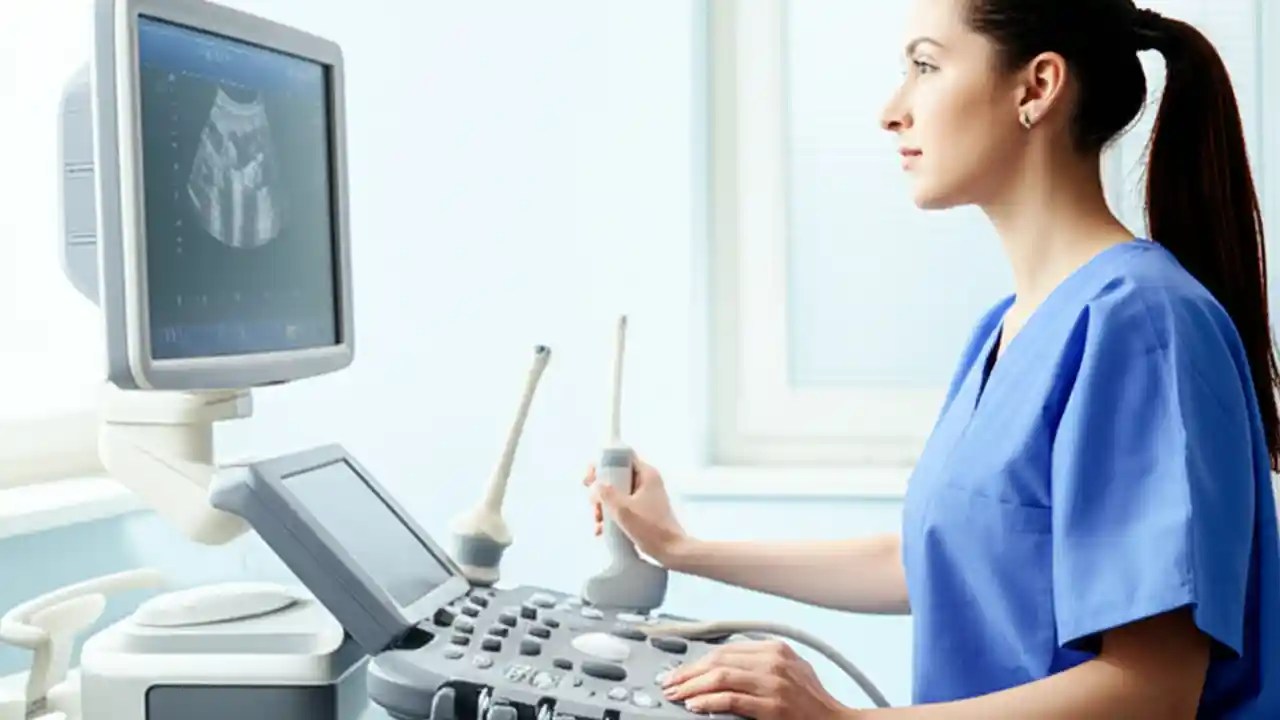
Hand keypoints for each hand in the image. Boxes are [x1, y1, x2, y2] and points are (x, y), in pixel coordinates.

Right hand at [584, 454, 689, 564]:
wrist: (671, 551)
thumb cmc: (649, 528)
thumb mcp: (623, 509)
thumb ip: (606, 493)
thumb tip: (596, 485)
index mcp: (646, 474)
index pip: (620, 457)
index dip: (601, 466)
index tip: (589, 481)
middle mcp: (646, 481)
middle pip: (615, 477)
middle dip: (600, 494)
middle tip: (594, 508)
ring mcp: (645, 497)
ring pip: (616, 494)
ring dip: (603, 508)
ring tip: (598, 524)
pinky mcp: (643, 511)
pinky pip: (622, 507)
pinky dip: (611, 516)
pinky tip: (603, 531)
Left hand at [660, 639, 848, 719]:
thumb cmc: (812, 701)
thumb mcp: (789, 670)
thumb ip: (760, 663)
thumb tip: (719, 669)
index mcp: (775, 648)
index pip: (724, 651)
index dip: (696, 661)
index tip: (679, 671)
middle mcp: (774, 660)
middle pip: (718, 661)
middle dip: (688, 673)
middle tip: (669, 683)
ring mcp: (774, 683)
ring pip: (720, 677)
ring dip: (691, 687)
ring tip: (676, 695)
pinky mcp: (773, 706)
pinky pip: (732, 700)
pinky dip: (708, 701)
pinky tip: (695, 705)